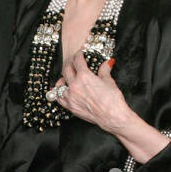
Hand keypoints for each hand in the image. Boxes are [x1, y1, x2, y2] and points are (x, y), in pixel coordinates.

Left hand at [51, 53, 168, 161]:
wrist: (112, 117)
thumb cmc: (112, 101)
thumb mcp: (109, 81)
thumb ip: (104, 71)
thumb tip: (106, 64)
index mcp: (84, 76)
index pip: (77, 61)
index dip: (78, 55)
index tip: (79, 54)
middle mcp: (75, 86)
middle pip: (66, 70)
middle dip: (70, 64)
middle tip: (73, 63)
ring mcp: (71, 97)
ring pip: (59, 84)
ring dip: (62, 79)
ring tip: (66, 78)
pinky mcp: (70, 107)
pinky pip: (59, 98)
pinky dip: (58, 93)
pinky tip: (61, 91)